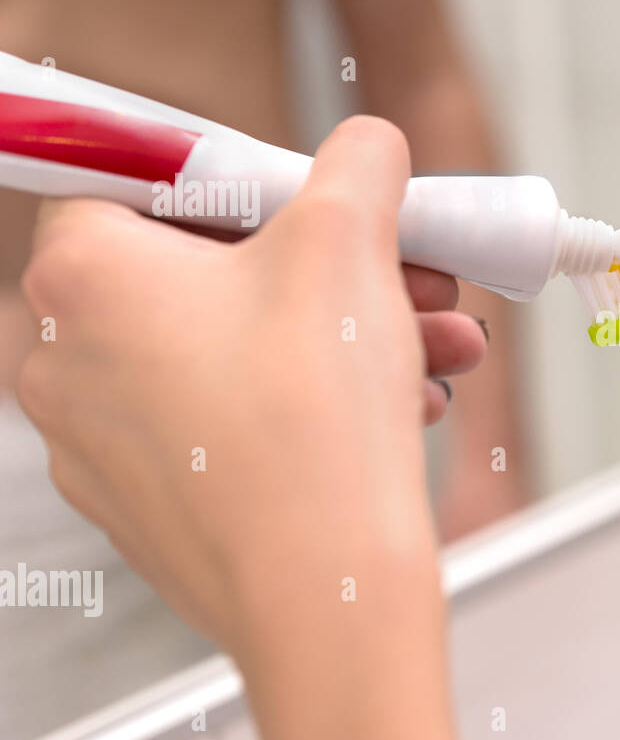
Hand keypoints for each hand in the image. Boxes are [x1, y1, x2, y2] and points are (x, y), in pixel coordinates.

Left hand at [18, 117, 480, 739]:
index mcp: (78, 277)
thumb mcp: (348, 243)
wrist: (327, 594)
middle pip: (207, 269)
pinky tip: (403, 398)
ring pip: (235, 349)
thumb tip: (365, 145)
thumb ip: (356, 165)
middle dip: (331, 263)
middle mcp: (63, 362)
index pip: (137, 178)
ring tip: (437, 340)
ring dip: (345, 332)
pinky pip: (235, 420)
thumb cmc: (312, 423)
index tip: (308, 193)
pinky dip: (314, 399)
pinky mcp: (154, 505)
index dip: (241, 176)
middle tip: (406, 264)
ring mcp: (104, 445)